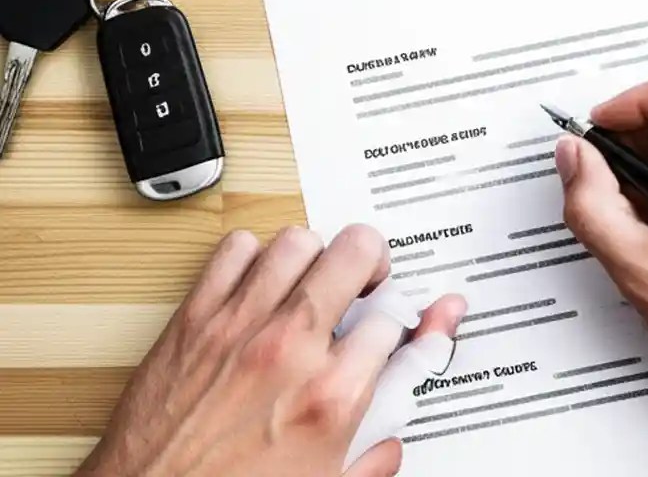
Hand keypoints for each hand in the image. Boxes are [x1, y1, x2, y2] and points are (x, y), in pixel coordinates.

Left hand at [75, 224, 466, 476]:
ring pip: (299, 241)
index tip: (402, 323)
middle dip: (372, 262)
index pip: (395, 318)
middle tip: (366, 282)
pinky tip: (260, 284)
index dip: (404, 320)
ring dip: (315, 256)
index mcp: (334, 394)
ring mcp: (240, 326)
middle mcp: (290, 349)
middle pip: (357, 252)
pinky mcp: (194, 318)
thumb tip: (399, 431)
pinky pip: (235, 250)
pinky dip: (252, 257)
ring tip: (314, 280)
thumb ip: (375, 454)